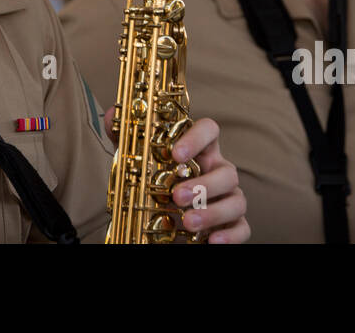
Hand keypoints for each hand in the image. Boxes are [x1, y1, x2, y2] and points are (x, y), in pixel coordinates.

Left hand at [103, 107, 249, 242]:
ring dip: (213, 211)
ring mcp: (228, 196)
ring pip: (237, 199)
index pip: (209, 130)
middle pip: (228, 170)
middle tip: (176, 196)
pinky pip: (242, 227)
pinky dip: (231, 235)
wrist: (159, 218)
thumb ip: (124, 137)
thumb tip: (111, 115)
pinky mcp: (232, 223)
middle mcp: (218, 170)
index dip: (196, 138)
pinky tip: (212, 240)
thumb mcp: (137, 160)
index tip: (175, 154)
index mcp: (200, 150)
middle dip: (204, 184)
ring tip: (188, 222)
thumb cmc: (156, 182)